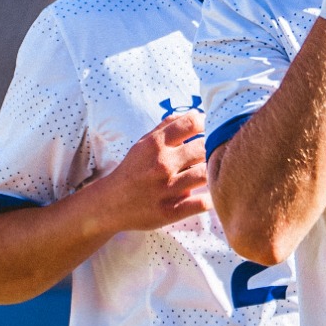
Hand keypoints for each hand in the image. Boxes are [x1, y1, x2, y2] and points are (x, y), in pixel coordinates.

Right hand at [86, 111, 211, 233]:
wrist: (111, 203)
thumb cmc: (132, 170)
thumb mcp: (143, 143)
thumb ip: (167, 127)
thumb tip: (195, 113)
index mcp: (155, 144)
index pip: (191, 123)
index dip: (206, 123)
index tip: (210, 129)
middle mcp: (161, 164)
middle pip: (203, 148)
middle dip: (212, 148)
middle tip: (214, 153)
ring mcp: (166, 189)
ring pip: (205, 174)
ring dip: (212, 171)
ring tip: (212, 171)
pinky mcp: (170, 211)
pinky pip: (201, 203)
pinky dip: (211, 197)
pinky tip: (211, 193)